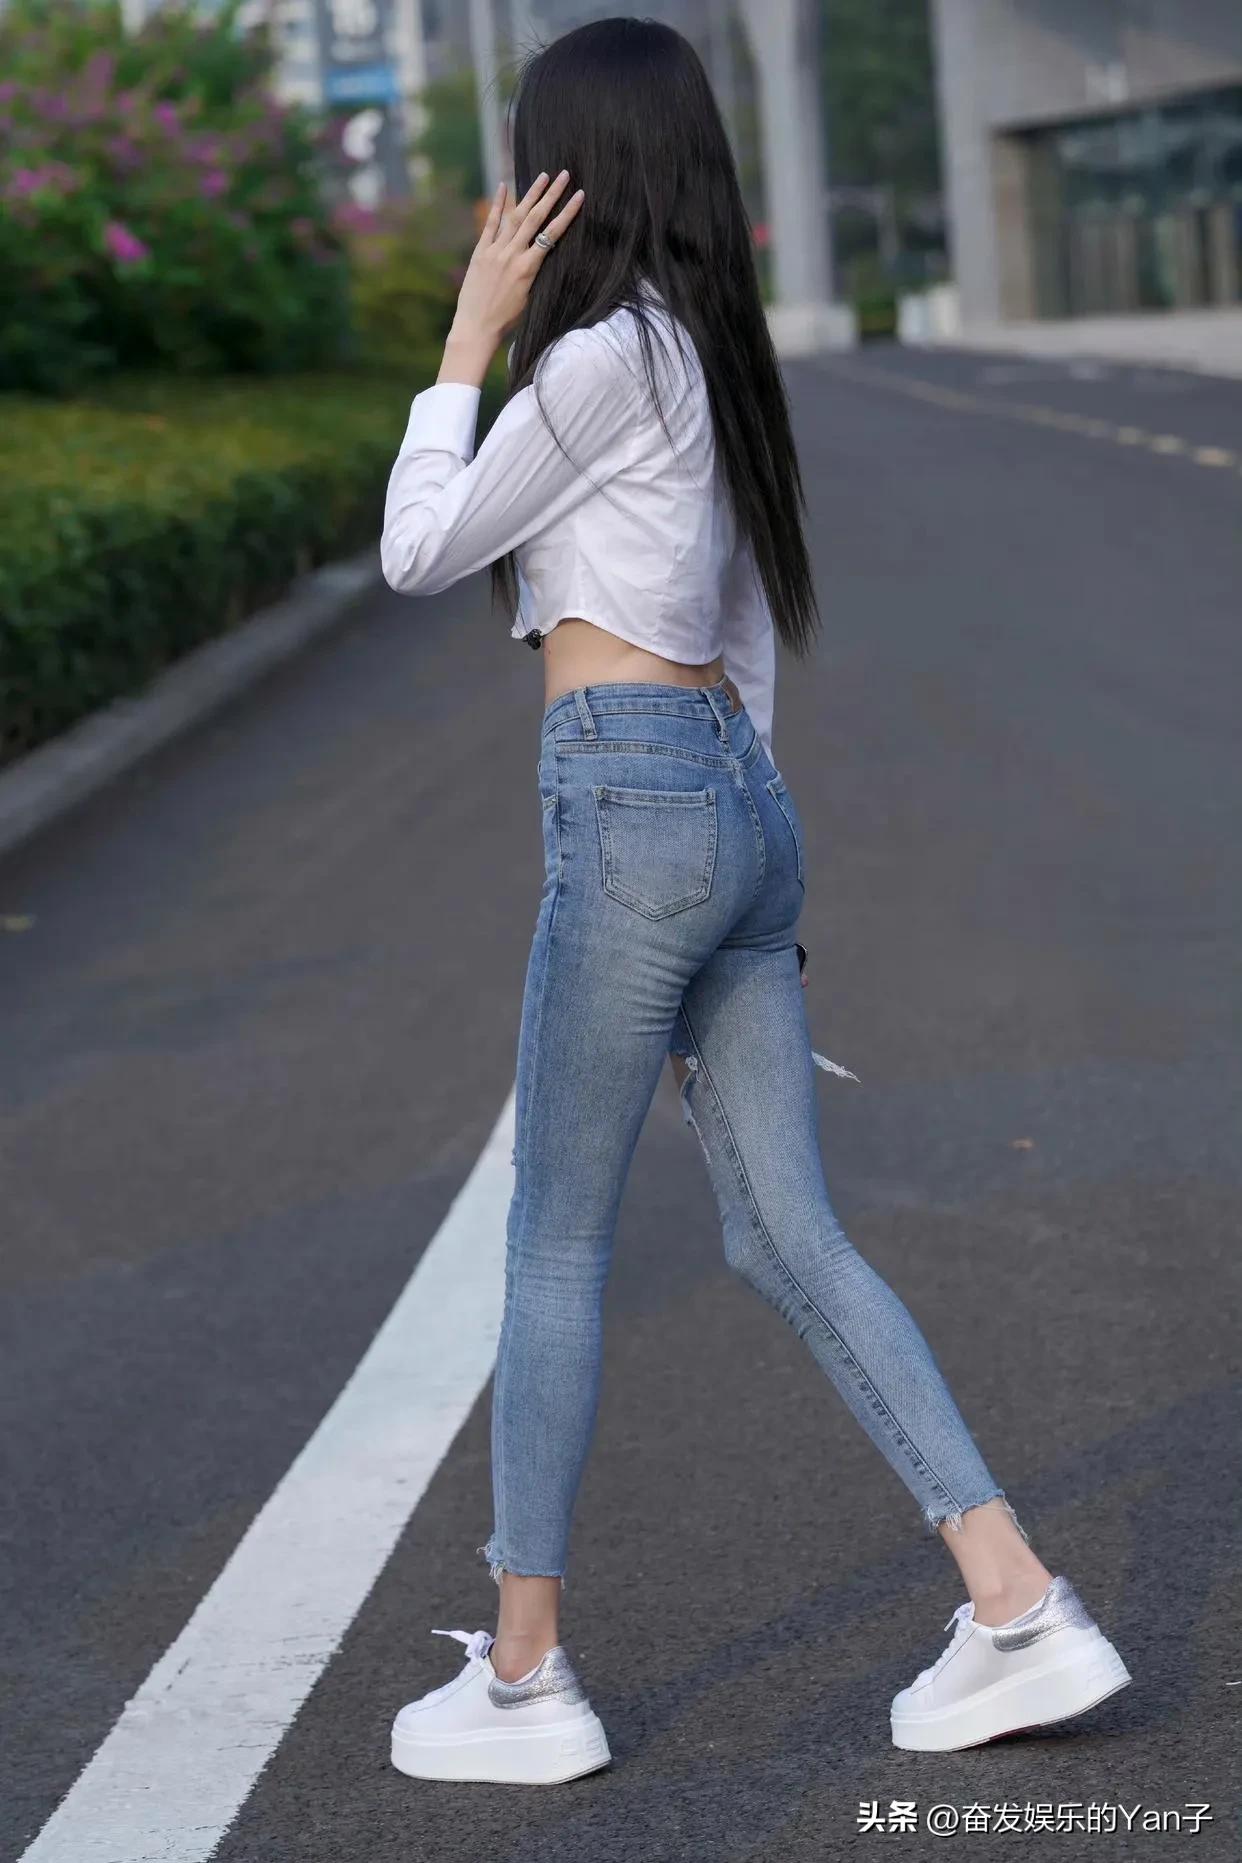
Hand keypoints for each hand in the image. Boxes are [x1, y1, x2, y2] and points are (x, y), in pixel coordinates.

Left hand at [438, 170, 584, 385]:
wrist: (476, 328)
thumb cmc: (506, 321)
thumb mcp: (529, 298)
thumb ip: (535, 273)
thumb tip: (543, 253)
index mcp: (529, 268)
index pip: (553, 234)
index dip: (567, 213)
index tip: (579, 196)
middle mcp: (512, 254)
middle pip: (536, 218)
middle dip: (552, 195)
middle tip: (564, 175)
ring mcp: (495, 251)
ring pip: (515, 216)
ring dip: (530, 194)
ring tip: (543, 176)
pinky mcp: (480, 252)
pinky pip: (490, 224)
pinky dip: (498, 204)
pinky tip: (504, 186)